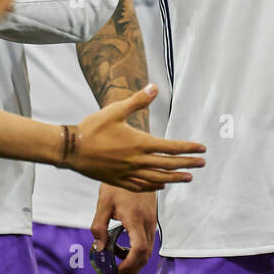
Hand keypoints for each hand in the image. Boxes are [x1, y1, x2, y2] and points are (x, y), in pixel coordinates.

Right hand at [70, 86, 205, 191]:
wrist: (71, 149)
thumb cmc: (93, 127)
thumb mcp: (116, 110)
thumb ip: (138, 100)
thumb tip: (155, 87)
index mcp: (139, 143)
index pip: (170, 148)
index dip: (188, 149)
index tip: (202, 149)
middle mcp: (136, 161)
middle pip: (168, 165)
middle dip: (187, 164)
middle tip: (202, 164)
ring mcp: (128, 173)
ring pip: (157, 179)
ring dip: (175, 178)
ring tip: (188, 178)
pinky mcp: (118, 181)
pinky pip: (141, 186)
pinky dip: (154, 186)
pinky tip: (161, 185)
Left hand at [90, 186, 157, 273]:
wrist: (138, 165)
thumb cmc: (118, 182)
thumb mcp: (104, 202)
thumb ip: (99, 226)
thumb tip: (99, 248)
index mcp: (136, 219)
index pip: (138, 250)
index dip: (128, 266)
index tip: (114, 273)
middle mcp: (148, 223)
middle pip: (144, 257)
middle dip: (129, 273)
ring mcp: (151, 222)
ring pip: (147, 252)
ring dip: (133, 266)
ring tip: (116, 271)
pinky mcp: (150, 220)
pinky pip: (146, 243)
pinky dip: (136, 255)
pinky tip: (122, 253)